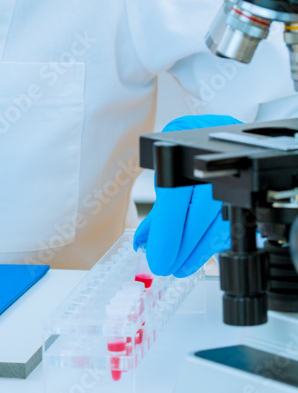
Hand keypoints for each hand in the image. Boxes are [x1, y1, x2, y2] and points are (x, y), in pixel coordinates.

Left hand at [134, 114, 239, 277]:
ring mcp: (237, 174)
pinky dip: (216, 242)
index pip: (175, 199)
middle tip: (166, 266)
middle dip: (182, 249)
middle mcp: (215, 161)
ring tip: (182, 266)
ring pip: (221, 223)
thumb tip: (144, 242)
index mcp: (186, 149)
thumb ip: (155, 206)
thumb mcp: (161, 167)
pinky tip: (202, 253)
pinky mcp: (248, 189)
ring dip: (200, 251)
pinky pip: (234, 222)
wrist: (212, 126)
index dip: (167, 234)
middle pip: (200, 217)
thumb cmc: (182, 145)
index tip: (159, 257)